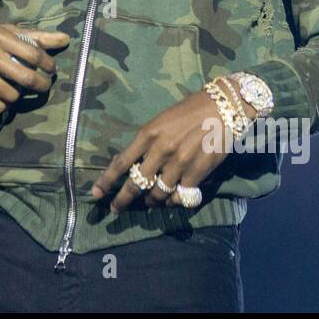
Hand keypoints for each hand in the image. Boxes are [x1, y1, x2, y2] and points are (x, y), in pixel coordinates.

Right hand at [0, 25, 70, 113]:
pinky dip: (2, 105)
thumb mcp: (3, 32)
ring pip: (12, 95)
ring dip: (18, 95)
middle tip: (42, 86)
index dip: (48, 65)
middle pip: (26, 77)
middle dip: (40, 85)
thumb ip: (34, 37)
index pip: (33, 54)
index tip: (51, 70)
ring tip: (15, 89)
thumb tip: (66, 38)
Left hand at [90, 83, 234, 212]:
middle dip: (122, 200)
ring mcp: (179, 163)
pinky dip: (173, 201)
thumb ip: (147, 143)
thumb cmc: (189, 112)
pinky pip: (179, 196)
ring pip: (157, 193)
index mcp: (148, 134)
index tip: (96, 193)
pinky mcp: (197, 172)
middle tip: (115, 209)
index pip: (122, 162)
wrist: (222, 108)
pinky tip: (172, 200)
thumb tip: (133, 165)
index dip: (107, 181)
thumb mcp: (161, 122)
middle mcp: (161, 150)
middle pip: (136, 183)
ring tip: (150, 203)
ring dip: (151, 201)